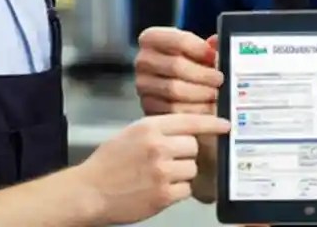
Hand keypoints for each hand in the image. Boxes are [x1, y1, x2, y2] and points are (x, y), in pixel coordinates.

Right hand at [75, 113, 230, 224]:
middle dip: (184, 153)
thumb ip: (156, 130)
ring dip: (181, 173)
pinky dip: (177, 191)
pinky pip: (186, 189)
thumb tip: (186, 132)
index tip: (226, 125)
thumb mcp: (129, 134)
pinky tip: (158, 189)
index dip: (211, 123)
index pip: (189, 121)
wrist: (90, 191)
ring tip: (159, 176)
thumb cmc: (107, 163)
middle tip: (167, 160)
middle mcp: (157, 146)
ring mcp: (162, 171)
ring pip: (192, 168)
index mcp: (148, 127)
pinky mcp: (164, 194)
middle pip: (193, 145)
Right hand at [135, 27, 221, 115]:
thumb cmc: (190, 67)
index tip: (214, 56)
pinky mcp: (149, 108)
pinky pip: (174, 110)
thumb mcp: (199, 53)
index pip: (177, 40)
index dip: (199, 48)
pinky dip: (194, 110)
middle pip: (176, 66)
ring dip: (201, 93)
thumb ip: (209, 47)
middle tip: (219, 79)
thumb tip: (216, 42)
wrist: (179, 93)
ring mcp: (143, 85)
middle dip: (203, 74)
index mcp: (152, 39)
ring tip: (215, 93)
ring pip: (175, 90)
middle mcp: (143, 60)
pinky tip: (206, 107)